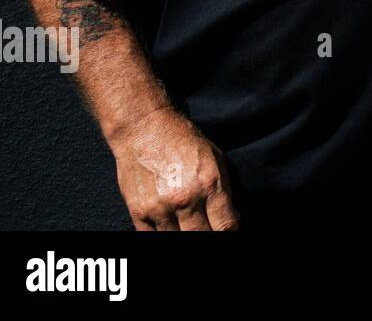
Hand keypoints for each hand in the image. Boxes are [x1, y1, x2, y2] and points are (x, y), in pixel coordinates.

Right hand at [109, 105, 238, 230]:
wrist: (145, 129)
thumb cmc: (182, 141)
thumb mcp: (215, 159)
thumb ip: (224, 191)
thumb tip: (232, 220)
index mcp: (209, 184)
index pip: (225, 227)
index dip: (229, 233)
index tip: (228, 231)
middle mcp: (185, 199)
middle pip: (201, 238)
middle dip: (208, 237)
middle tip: (207, 228)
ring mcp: (159, 208)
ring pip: (176, 241)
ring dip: (185, 235)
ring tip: (188, 225)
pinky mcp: (138, 212)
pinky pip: (152, 239)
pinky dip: (163, 236)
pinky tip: (171, 228)